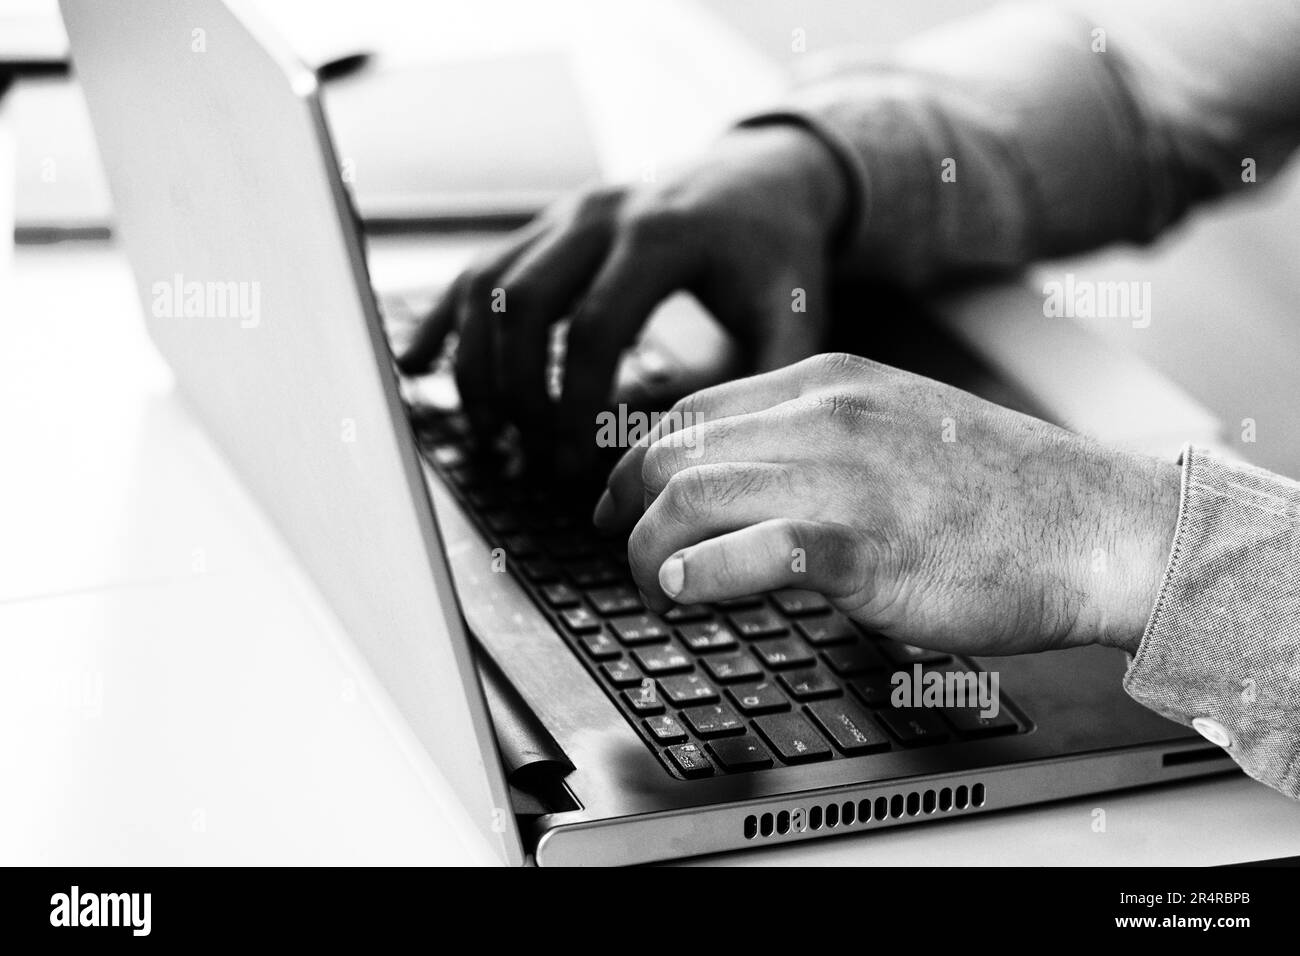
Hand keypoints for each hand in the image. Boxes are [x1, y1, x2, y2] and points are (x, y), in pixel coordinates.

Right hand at [396, 125, 846, 466]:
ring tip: (488, 439)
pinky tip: (418, 368)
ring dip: (476, 369)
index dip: (576, 406)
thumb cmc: (778, 253)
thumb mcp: (793, 312)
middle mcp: (600, 214)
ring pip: (488, 289)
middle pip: (523, 308)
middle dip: (517, 395)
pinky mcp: (545, 225)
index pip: (594, 329)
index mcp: (661, 235)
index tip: (575, 464)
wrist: (760, 177)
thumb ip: (764, 382)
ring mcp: (564, 214)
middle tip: (530, 461)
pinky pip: (478, 271)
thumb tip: (711, 458)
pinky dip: (444, 322)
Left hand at [595, 353, 1181, 655]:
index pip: (694, 411)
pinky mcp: (866, 549)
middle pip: (676, 451)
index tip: (624, 500)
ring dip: (649, 550)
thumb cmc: (1004, 491)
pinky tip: (684, 591)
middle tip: (623, 549)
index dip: (640, 460)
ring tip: (654, 588)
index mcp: (831, 382)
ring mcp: (846, 479)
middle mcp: (827, 418)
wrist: (1097, 528)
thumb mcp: (900, 423)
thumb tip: (747, 475)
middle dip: (628, 505)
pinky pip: (754, 550)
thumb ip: (822, 436)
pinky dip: (701, 573)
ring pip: (694, 496)